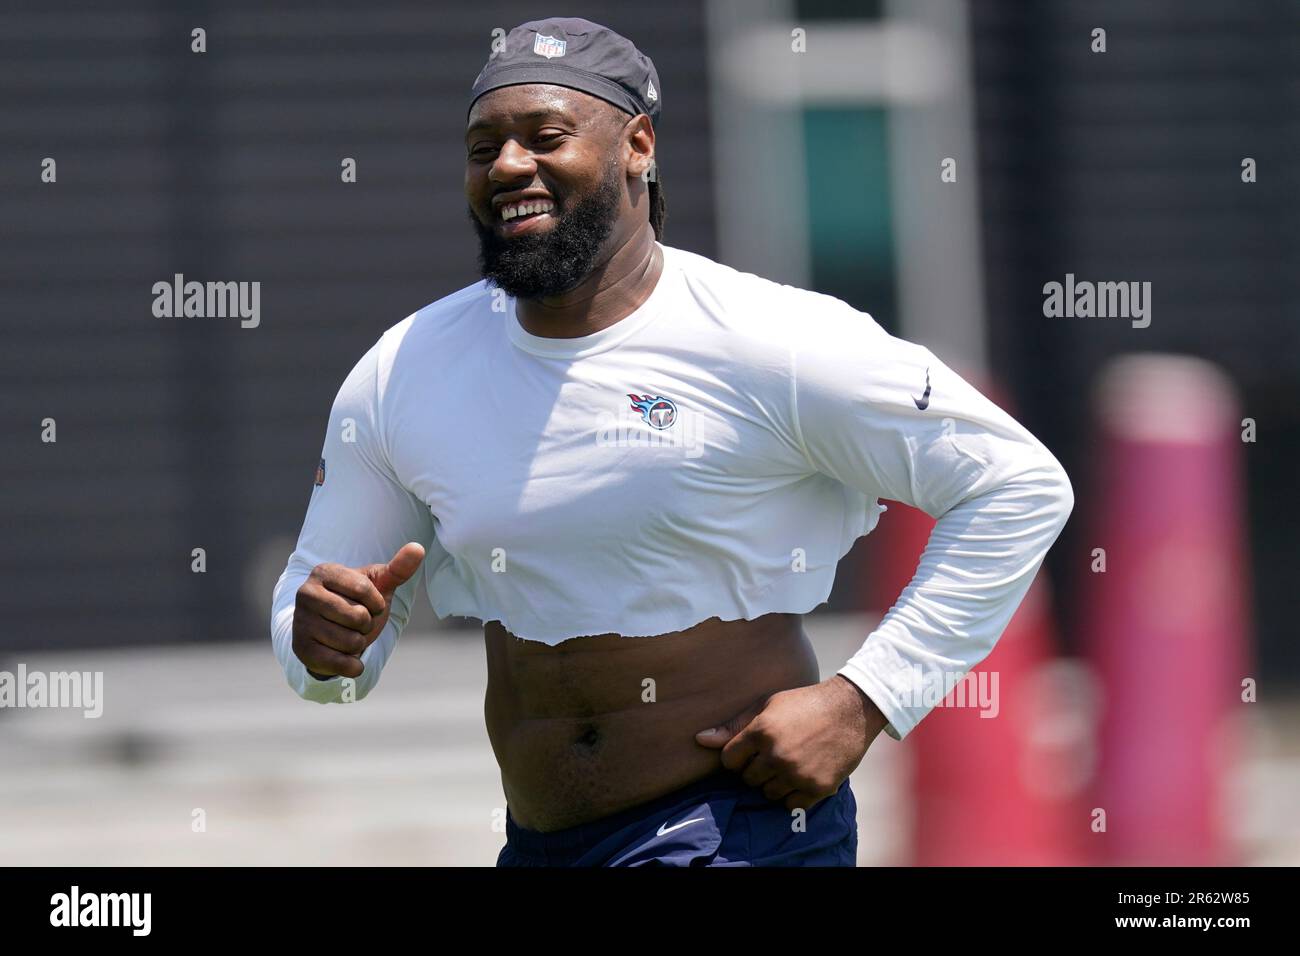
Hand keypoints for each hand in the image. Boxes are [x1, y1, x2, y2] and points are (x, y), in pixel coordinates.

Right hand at [292, 542, 425, 679]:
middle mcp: (306, 593)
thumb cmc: (357, 603)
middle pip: (359, 617)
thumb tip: (418, 548)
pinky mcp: (301, 650)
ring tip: (346, 636)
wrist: (331, 634)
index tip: (369, 604)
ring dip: (358, 644)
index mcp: (324, 571)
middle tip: (356, 623)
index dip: (376, 603)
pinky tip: (344, 656)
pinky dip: (353, 665)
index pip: (365, 589)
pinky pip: (340, 663)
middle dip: (367, 624)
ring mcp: (301, 622)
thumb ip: (398, 568)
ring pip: (351, 642)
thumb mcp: (378, 585)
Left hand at [694, 676, 888, 810]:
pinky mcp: (817, 787)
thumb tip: (699, 740)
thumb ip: (734, 726)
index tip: (751, 751)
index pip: (729, 760)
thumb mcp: (767, 705)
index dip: (738, 757)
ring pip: (768, 793)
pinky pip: (790, 804)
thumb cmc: (804, 704)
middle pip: (748, 779)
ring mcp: (797, 773)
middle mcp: (777, 754)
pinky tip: (802, 775)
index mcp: (761, 731)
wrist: (850, 709)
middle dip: (757, 769)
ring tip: (790, 763)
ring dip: (775, 782)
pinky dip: (794, 794)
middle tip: (775, 755)